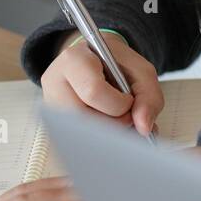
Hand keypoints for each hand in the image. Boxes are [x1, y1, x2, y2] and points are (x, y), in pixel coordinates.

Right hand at [43, 30, 163, 137]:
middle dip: (114, 124)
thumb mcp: (141, 70)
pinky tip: (112, 130)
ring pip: (80, 134)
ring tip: (121, 122)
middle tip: (128, 117)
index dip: (119, 104)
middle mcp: (54, 82)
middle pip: (83, 117)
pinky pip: (78, 141)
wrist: (97, 62)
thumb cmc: (118, 65)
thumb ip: (149, 96)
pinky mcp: (55, 124)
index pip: (93, 91)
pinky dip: (101, 140)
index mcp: (74, 60)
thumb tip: (143, 128)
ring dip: (109, 134)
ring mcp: (51, 104)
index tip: (130, 101)